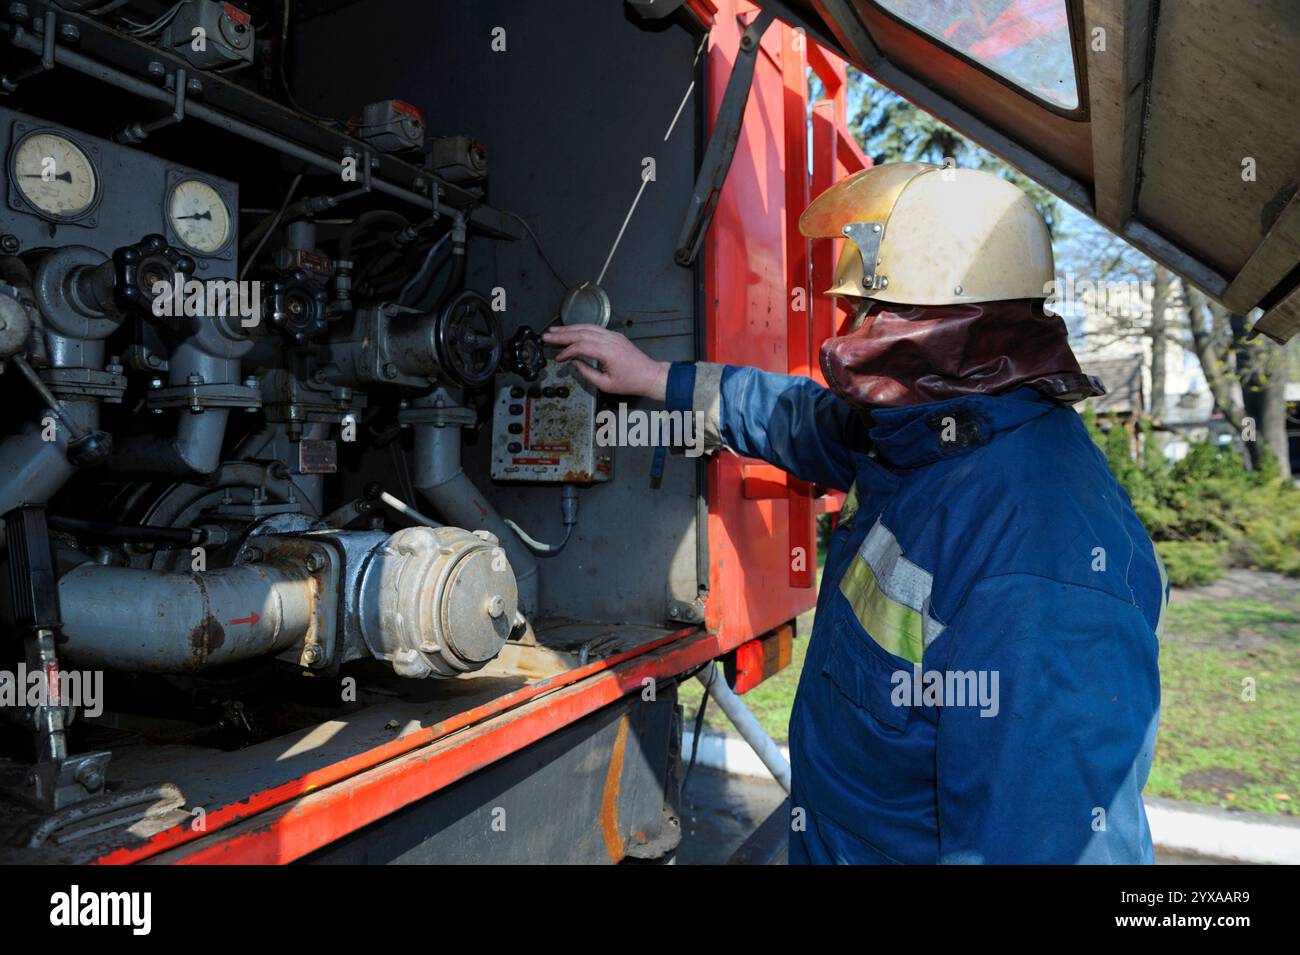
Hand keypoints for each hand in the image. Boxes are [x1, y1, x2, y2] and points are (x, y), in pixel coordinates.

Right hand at [542, 324, 670, 399]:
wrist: (650, 375)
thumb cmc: (631, 382)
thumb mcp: (606, 384)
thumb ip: (587, 373)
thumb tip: (574, 363)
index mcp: (608, 352)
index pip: (581, 346)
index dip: (567, 352)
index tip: (559, 358)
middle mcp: (610, 340)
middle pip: (581, 333)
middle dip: (562, 335)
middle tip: (546, 336)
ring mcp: (613, 335)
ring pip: (587, 327)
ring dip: (569, 328)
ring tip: (554, 331)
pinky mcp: (615, 335)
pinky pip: (595, 328)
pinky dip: (580, 328)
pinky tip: (571, 330)